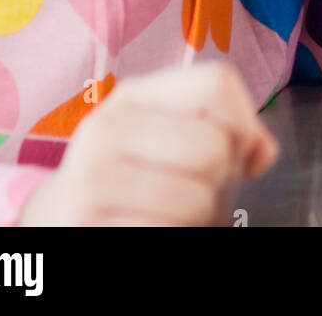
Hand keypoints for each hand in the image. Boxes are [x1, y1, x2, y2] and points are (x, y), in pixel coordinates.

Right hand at [18, 62, 278, 225]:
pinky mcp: (82, 227)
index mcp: (132, 96)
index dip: (243, 122)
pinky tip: (147, 229)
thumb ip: (227, 131)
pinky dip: (173, 238)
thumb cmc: (133, 181)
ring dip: (195, 216)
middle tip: (189, 188)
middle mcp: (104, 131)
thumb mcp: (170, 139)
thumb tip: (261, 152)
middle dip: (218, 178)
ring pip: (197, 198)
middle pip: (214, 146)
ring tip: (164, 213)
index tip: (234, 152)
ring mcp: (87, 182)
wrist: (59, 224)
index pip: (216, 82)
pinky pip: (167, 233)